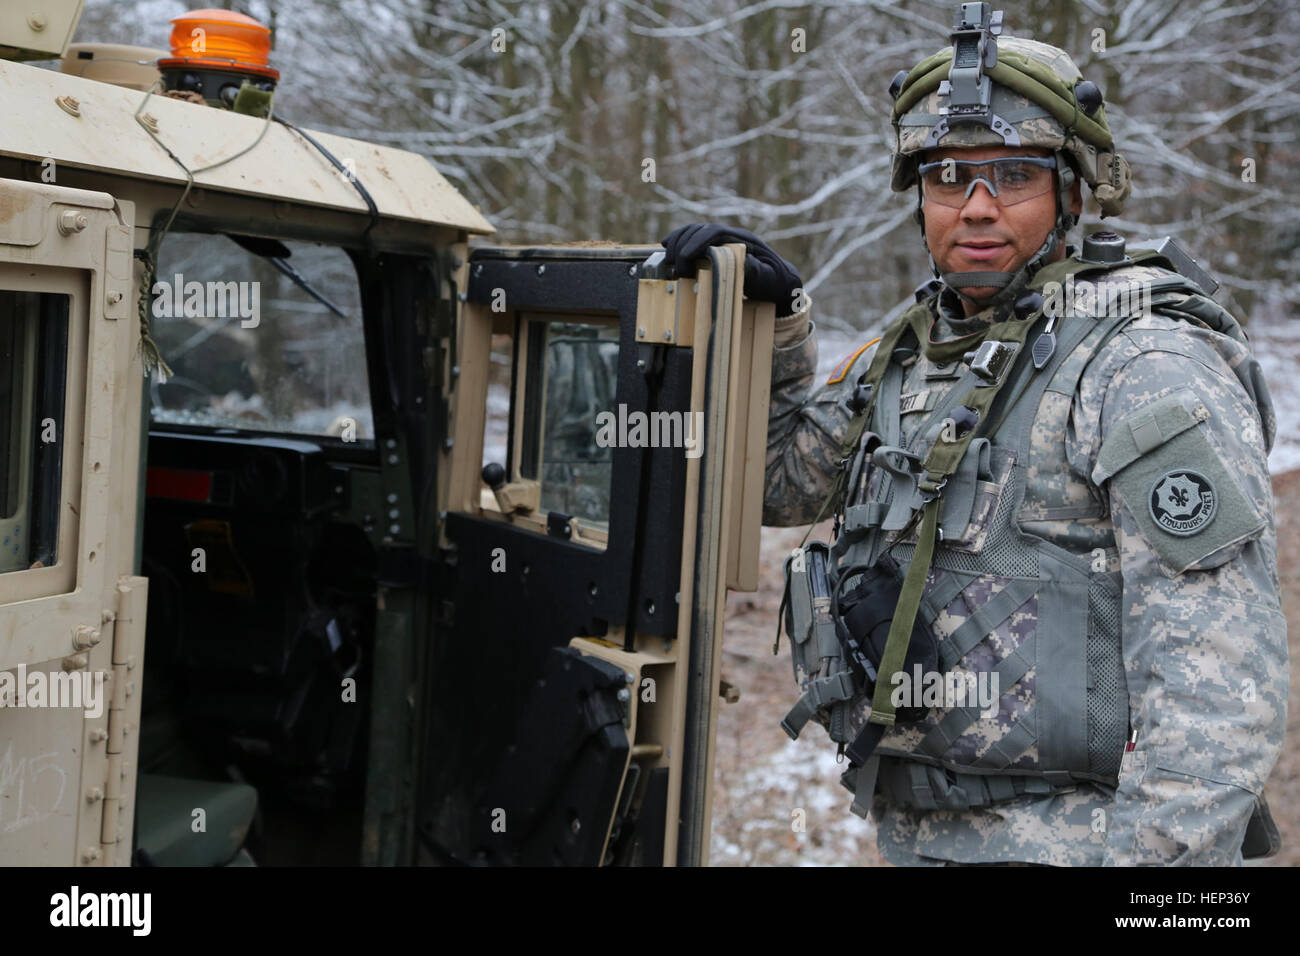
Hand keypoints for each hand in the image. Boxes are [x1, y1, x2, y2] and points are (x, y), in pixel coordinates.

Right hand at [660, 223, 803, 316]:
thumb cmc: (773, 282)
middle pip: (701, 229)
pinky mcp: (714, 247)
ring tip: (668, 259)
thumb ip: (757, 271)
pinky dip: (678, 241)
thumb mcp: (768, 279)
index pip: (716, 232)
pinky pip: (692, 238)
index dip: (697, 241)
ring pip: (694, 231)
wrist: (778, 282)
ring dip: (677, 242)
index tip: (686, 256)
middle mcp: (730, 236)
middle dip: (683, 244)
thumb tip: (743, 260)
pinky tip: (666, 247)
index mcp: (743, 240)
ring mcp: (722, 240)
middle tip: (673, 264)